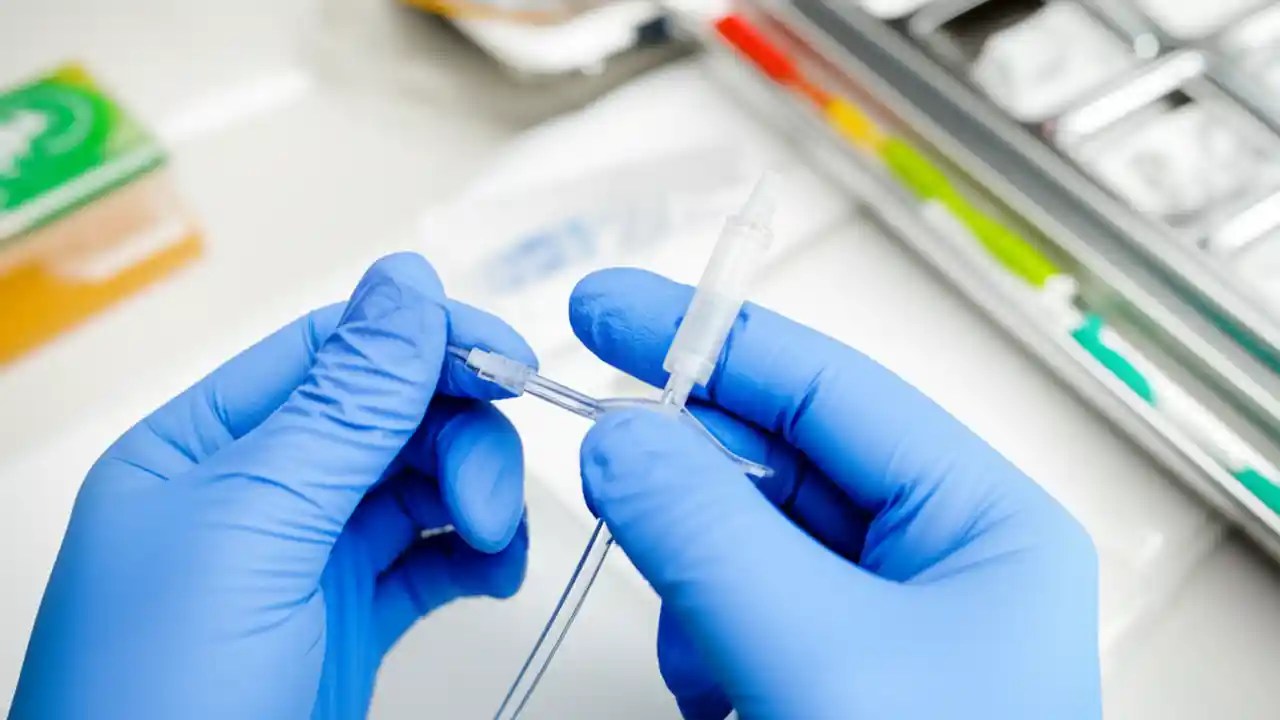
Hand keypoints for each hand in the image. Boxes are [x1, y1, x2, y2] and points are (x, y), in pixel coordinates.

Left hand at [14, 253, 531, 718]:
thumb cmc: (155, 700)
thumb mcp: (254, 529)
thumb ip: (342, 404)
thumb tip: (407, 282)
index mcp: (204, 447)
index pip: (332, 352)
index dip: (425, 342)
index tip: (504, 359)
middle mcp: (259, 492)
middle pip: (392, 417)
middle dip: (459, 442)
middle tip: (488, 499)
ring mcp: (308, 558)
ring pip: (424, 484)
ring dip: (478, 498)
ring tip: (495, 545)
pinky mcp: (352, 619)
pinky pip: (434, 557)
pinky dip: (478, 556)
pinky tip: (496, 573)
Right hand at [570, 268, 1100, 718]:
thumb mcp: (817, 655)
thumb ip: (709, 530)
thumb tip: (620, 435)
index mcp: (980, 522)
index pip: (825, 387)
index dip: (708, 336)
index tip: (606, 307)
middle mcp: (937, 561)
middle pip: (780, 460)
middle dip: (690, 474)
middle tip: (603, 452)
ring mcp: (882, 623)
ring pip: (748, 539)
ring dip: (695, 577)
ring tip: (710, 658)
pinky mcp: (830, 675)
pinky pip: (738, 611)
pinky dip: (703, 638)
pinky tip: (720, 698)